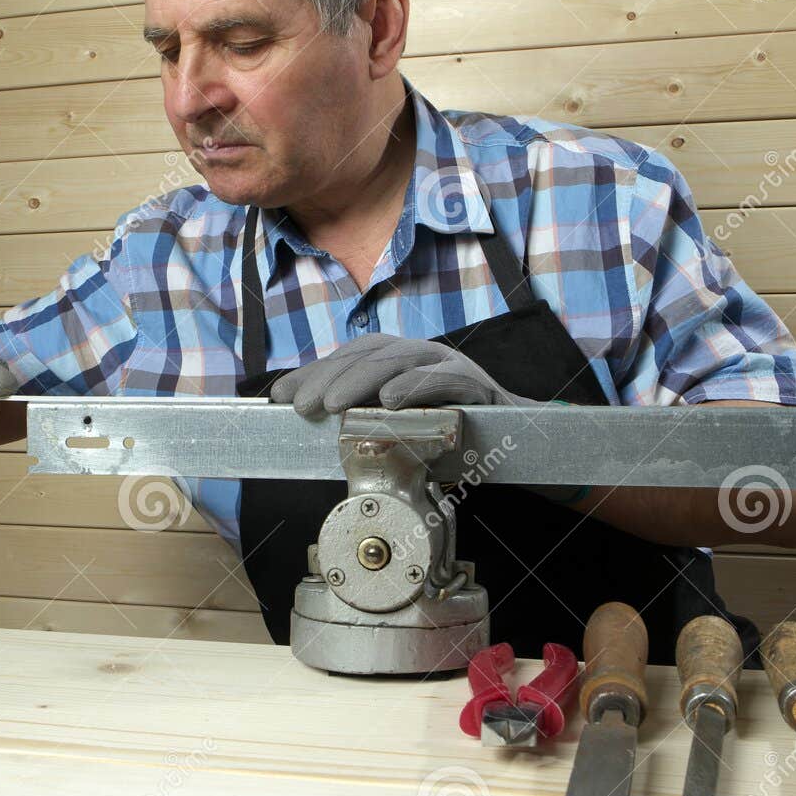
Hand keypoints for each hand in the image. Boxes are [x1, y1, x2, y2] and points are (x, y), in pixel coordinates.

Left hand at [269, 332, 535, 416]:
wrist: (516, 441)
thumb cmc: (451, 434)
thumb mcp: (401, 427)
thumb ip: (366, 421)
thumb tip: (315, 427)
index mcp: (400, 361)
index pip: (350, 356)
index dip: (314, 371)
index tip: (279, 394)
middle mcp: (422, 354)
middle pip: (369, 354)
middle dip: (329, 377)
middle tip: (301, 406)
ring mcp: (450, 364)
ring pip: (401, 359)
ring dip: (362, 380)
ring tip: (334, 403)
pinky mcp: (476, 384)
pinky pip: (443, 379)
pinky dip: (415, 386)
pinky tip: (389, 400)